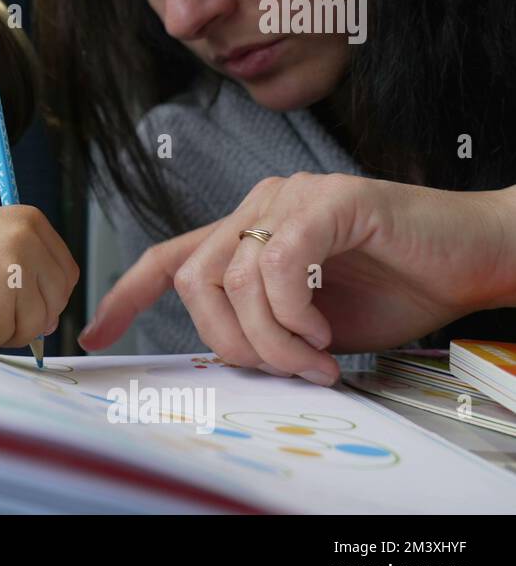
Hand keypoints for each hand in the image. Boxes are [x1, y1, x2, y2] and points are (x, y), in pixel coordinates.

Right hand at [0, 205, 79, 347]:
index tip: (25, 297)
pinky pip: (10, 336)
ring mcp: (13, 274)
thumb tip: (51, 319)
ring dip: (10, 327)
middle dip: (34, 314)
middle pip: (58, 298)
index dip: (49, 293)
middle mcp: (26, 242)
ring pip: (37, 322)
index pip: (66, 272)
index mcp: (30, 221)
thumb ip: (30, 269)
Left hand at [80, 173, 515, 384]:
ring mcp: (289, 196)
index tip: (95, 335)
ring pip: (233, 278)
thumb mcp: (308, 326)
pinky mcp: (327, 199)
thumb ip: (262, 330)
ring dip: (271, 338)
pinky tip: (323, 332)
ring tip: (314, 358)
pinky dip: (295, 311)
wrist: (470, 261)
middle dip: (229, 341)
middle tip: (284, 369)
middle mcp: (256, 206)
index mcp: (245, 234)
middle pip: (194, 281)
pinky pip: (277, 262)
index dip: (126, 297)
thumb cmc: (395, 288)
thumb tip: (224, 360)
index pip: (168, 260)